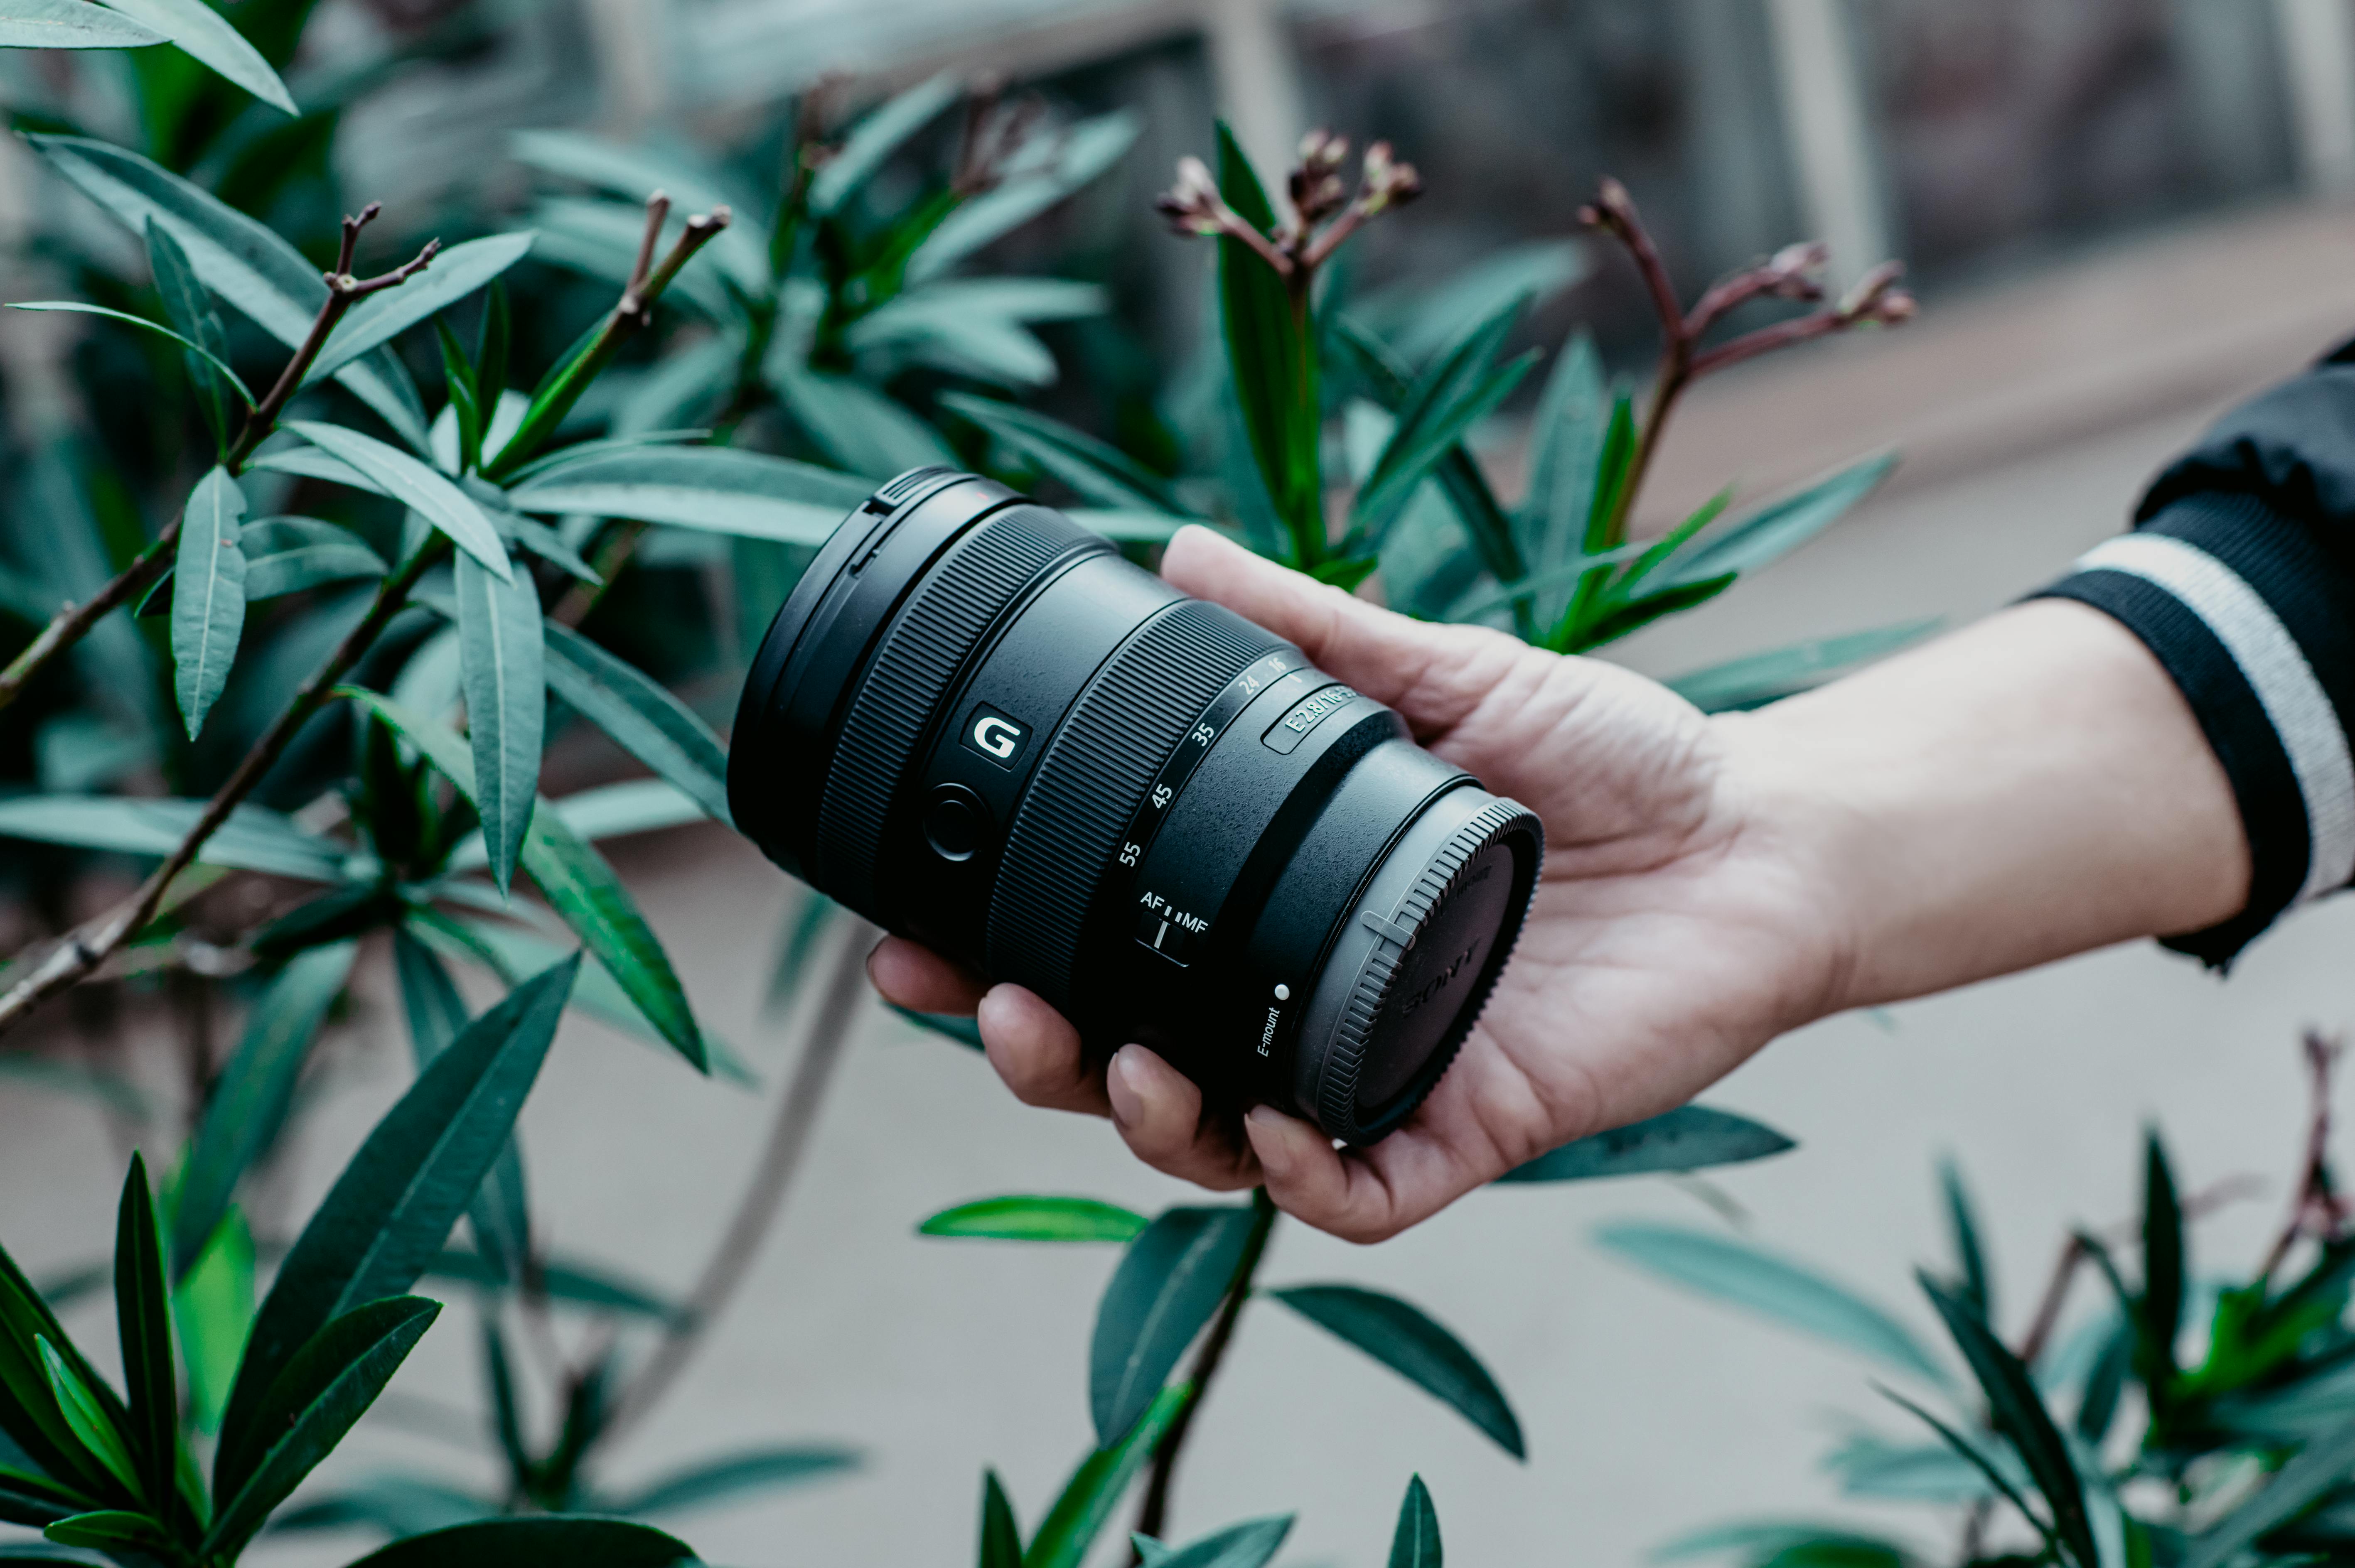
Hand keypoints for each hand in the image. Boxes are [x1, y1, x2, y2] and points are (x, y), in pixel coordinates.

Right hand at [870, 524, 1854, 1240]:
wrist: (1758, 831)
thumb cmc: (1614, 760)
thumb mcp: (1447, 675)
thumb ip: (1317, 632)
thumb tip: (1179, 556)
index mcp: (1290, 912)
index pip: (1114, 952)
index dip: (1005, 953)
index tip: (918, 928)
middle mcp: (1316, 1005)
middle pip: (1132, 1067)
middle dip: (1039, 1055)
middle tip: (985, 1001)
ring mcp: (1387, 1076)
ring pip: (1221, 1148)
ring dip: (1144, 1118)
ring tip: (1114, 1054)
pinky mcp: (1475, 1128)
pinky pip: (1363, 1192)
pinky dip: (1303, 1175)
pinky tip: (1269, 1123)